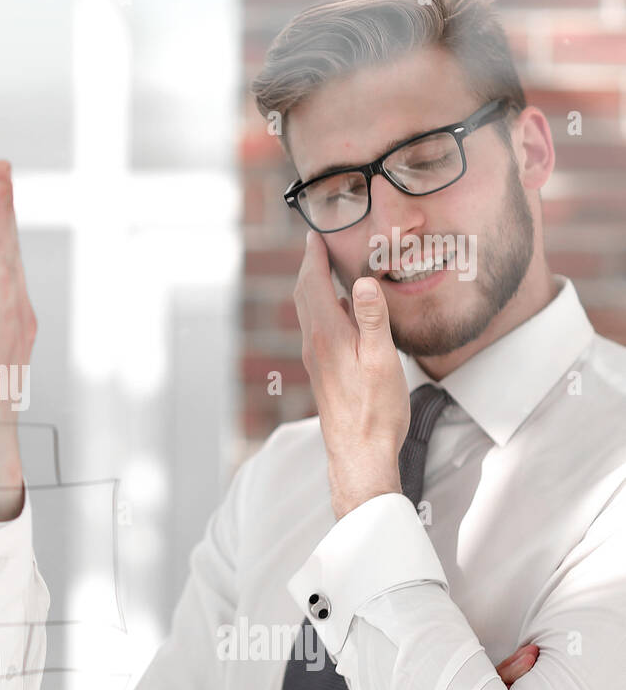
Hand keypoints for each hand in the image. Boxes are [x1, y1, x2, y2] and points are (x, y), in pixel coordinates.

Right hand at [0, 160, 36, 520]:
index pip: (0, 253)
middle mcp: (19, 317)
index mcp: (1, 322)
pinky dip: (4, 256)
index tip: (0, 175)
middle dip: (5, 208)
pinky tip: (0, 245)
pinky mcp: (18, 330)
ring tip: (1, 193)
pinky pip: (10, 283)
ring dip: (6, 229)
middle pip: (11, 252)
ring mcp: (22, 324)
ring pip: (13, 266)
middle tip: (3, 168)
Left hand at [294, 231, 408, 520]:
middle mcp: (314, 345)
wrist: (359, 454)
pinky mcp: (322, 373)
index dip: (314, 257)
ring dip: (314, 288)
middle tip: (319, 245)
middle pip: (305, 295)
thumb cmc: (376, 410)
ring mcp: (315, 360)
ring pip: (308, 314)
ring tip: (326, 270)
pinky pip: (316, 330)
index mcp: (328, 336)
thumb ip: (374, 320)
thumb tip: (363, 282)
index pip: (313, 284)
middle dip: (310, 267)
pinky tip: (339, 315)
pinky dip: (321, 309)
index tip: (316, 235)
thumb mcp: (382, 361)